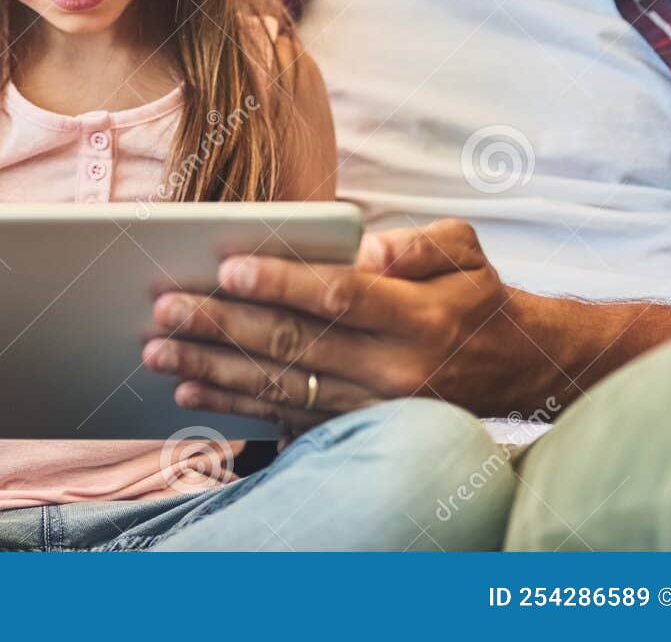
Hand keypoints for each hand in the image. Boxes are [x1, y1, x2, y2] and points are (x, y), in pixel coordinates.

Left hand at [141, 219, 567, 430]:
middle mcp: (393, 369)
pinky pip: (285, 417)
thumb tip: (368, 249)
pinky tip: (190, 392)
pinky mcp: (355, 427)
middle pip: (294, 345)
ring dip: (212, 370)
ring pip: (280, 387)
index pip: (339, 297)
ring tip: (158, 351)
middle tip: (165, 308)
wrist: (512, 367)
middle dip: (222, 325)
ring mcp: (372, 406)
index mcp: (417, 316)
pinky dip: (233, 405)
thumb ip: (419, 243)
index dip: (282, 282)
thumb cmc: (474, 294)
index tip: (227, 266)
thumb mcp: (466, 249)